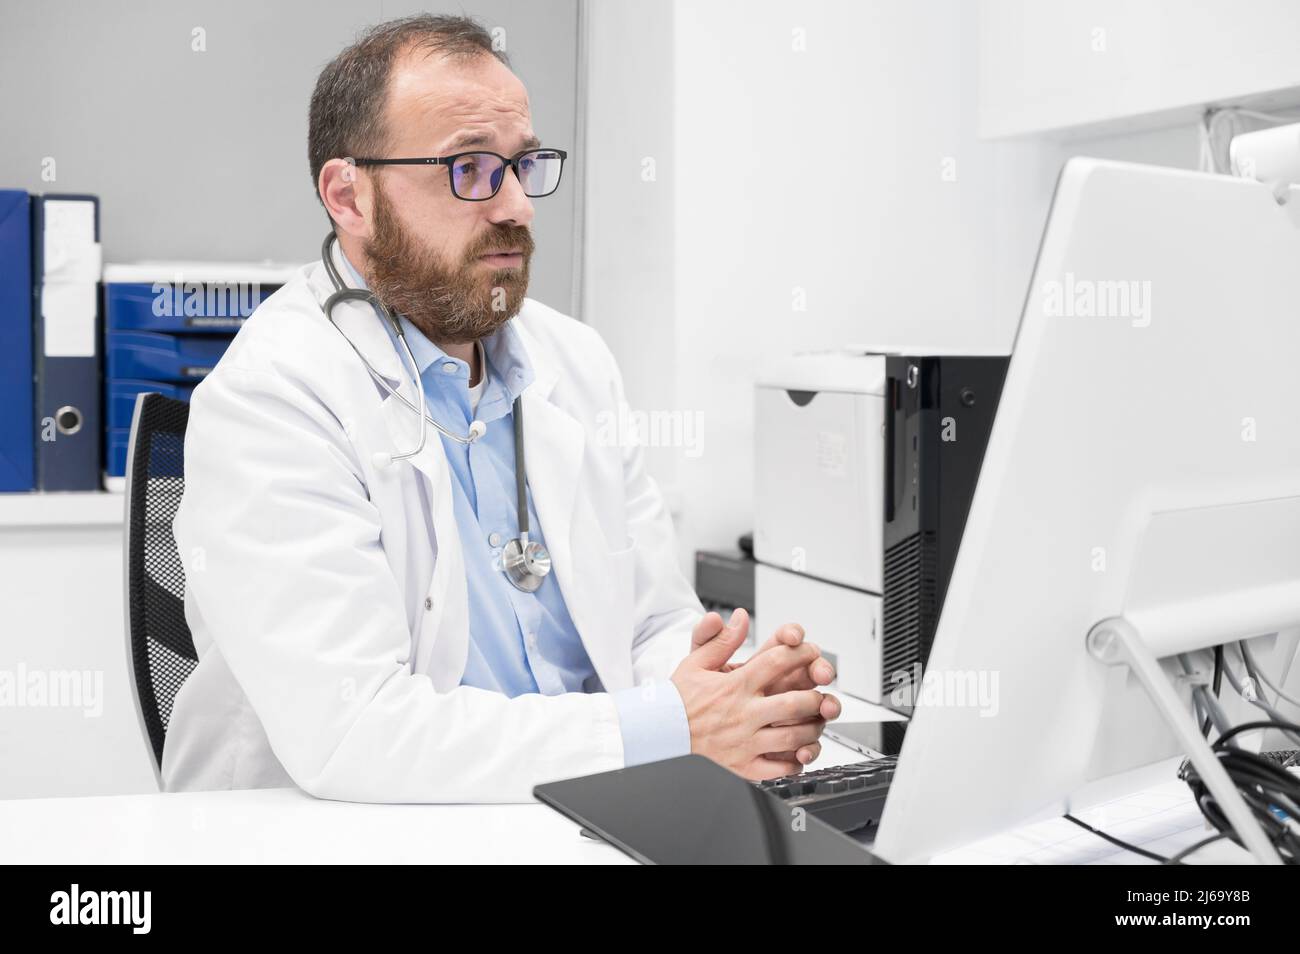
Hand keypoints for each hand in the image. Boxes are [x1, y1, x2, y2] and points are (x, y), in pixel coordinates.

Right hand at [671, 613, 837, 780]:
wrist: (659, 735)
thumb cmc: (677, 701)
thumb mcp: (695, 663)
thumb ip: (721, 640)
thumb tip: (740, 618)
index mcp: (735, 686)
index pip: (777, 662)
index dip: (801, 652)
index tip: (810, 651)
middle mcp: (744, 714)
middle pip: (795, 703)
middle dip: (816, 697)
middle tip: (822, 694)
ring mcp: (746, 742)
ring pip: (793, 738)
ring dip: (813, 729)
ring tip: (817, 723)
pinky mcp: (743, 767)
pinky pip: (779, 769)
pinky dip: (796, 763)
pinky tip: (800, 754)